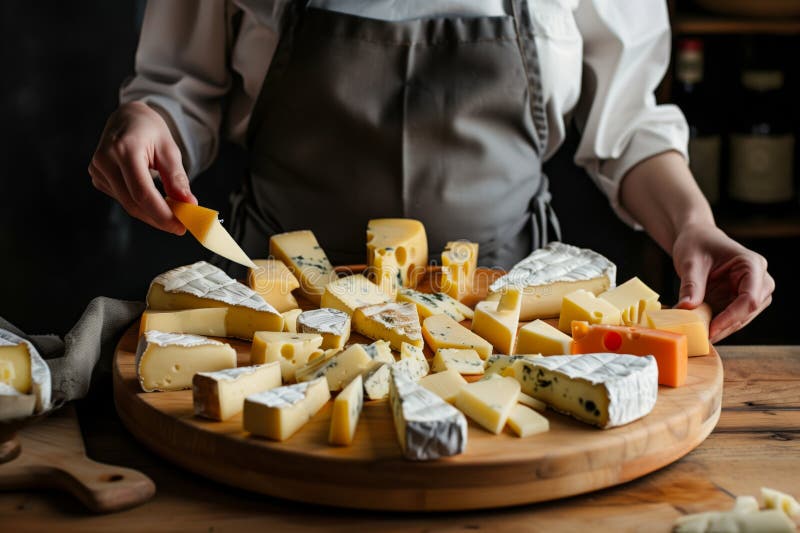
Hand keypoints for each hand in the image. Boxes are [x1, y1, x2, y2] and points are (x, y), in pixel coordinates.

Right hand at [89, 101, 196, 234]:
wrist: (128, 118)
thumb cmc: (150, 131)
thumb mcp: (169, 150)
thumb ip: (177, 178)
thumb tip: (189, 204)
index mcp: (124, 149)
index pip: (142, 193)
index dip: (162, 214)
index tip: (181, 226)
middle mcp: (105, 160)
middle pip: (133, 203)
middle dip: (159, 218)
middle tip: (181, 226)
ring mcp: (97, 170)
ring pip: (128, 205)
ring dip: (151, 214)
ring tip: (173, 212)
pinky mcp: (97, 177)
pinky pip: (122, 199)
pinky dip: (141, 206)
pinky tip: (154, 202)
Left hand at [672, 223, 773, 342]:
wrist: (695, 238)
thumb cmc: (696, 243)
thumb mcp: (690, 262)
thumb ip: (691, 285)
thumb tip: (686, 309)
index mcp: (751, 264)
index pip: (750, 298)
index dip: (732, 317)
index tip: (711, 329)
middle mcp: (758, 278)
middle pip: (750, 310)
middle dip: (727, 325)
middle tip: (703, 338)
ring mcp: (752, 290)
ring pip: (744, 317)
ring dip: (724, 327)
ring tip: (701, 336)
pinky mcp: (740, 298)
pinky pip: (734, 316)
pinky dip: (719, 324)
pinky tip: (703, 330)